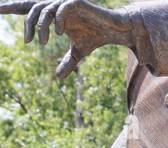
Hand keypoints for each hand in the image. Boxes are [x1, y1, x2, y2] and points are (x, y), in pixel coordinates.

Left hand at [0, 1, 133, 80]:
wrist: (113, 29)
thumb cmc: (95, 37)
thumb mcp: (78, 53)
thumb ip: (67, 62)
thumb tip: (59, 76)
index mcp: (53, 14)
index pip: (29, 8)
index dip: (12, 7)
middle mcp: (56, 5)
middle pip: (33, 9)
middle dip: (28, 25)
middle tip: (29, 43)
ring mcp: (65, 2)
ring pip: (45, 9)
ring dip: (41, 26)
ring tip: (43, 42)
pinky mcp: (76, 2)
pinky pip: (61, 9)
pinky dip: (58, 21)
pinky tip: (59, 33)